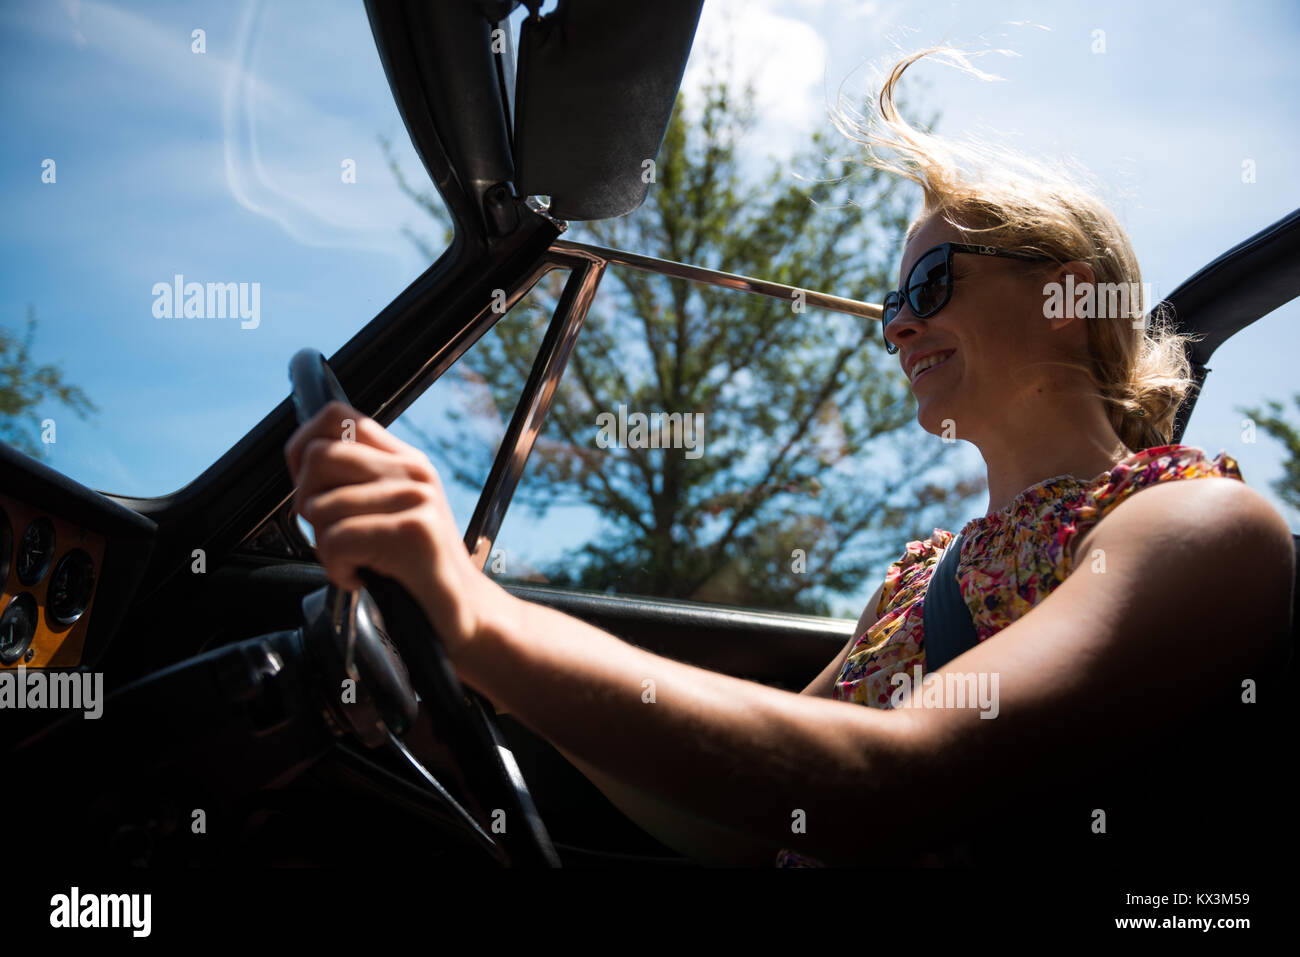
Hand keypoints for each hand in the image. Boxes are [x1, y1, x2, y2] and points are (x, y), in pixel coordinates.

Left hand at [284, 401, 494, 658]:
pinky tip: (360, 577)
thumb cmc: (415, 571)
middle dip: (307, 503)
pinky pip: (338, 540)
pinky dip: (337, 569)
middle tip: (333, 535)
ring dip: (324, 546)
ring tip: (355, 562)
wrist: (463, 614)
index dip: (303, 446)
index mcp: (405, 461)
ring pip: (322, 506)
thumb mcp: (389, 513)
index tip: (307, 486)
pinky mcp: (413, 533)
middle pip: (320, 456)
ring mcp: (416, 499)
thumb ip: (356, 484)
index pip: (337, 416)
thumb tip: (302, 461)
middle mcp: (413, 472)